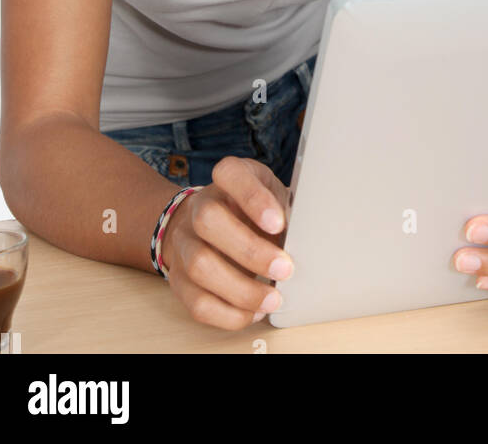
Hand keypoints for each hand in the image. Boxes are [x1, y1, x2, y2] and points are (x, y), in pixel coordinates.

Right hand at [160, 156, 294, 328]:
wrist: (209, 224)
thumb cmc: (252, 211)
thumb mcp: (272, 195)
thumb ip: (285, 209)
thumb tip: (309, 239)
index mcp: (226, 178)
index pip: (229, 173)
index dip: (253, 197)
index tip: (278, 222)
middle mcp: (198, 207)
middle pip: (208, 221)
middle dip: (250, 250)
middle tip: (285, 269)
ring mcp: (184, 243)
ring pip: (199, 266)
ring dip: (241, 290)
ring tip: (273, 299)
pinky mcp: (179, 279)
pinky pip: (197, 302)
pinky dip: (228, 314)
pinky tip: (253, 311)